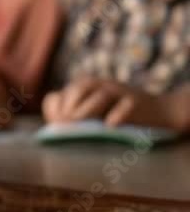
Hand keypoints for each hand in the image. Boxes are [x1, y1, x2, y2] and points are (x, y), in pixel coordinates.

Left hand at [42, 78, 181, 129]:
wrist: (159, 111)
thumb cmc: (120, 113)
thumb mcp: (97, 109)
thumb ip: (76, 111)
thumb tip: (55, 123)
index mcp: (92, 86)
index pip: (69, 90)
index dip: (58, 104)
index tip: (53, 121)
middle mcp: (104, 85)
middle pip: (82, 88)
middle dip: (69, 105)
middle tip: (61, 124)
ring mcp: (122, 92)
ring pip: (102, 95)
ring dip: (87, 109)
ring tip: (75, 122)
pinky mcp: (138, 103)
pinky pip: (126, 107)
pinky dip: (117, 115)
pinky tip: (109, 126)